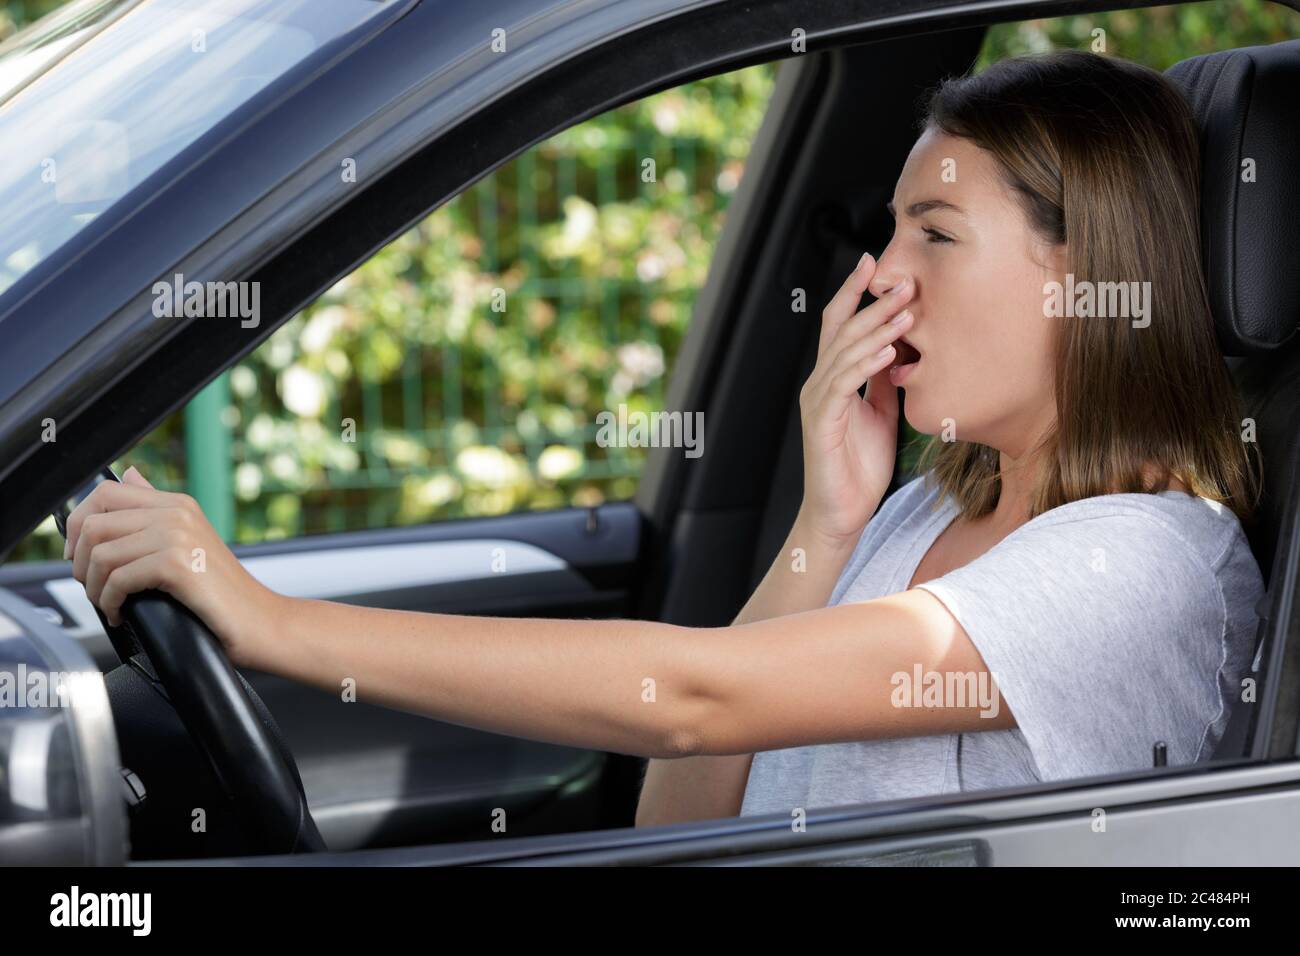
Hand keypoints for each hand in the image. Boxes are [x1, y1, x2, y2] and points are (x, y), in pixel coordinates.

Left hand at [64, 466, 276, 666]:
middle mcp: (177, 513)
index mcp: (178, 504)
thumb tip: (130, 476)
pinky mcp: (176, 564)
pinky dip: (110, 603)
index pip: (105, 492)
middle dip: (80, 562)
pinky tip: (121, 615)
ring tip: (108, 604)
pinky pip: (117, 580)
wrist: (262, 621)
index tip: (80, 554)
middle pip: (94, 523)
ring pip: (100, 553)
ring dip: (93, 588)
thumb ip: (156, 509)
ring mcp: (177, 536)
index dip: (79, 524)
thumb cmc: (225, 593)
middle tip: (93, 587)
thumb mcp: (189, 541)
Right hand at [797, 253, 914, 546]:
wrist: (840, 514)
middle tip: (904, 278)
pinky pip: (844, 385)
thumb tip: (900, 349)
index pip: (840, 324)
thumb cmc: (858, 468)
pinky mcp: (822, 421)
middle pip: (842, 329)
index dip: (856, 292)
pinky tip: (888, 351)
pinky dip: (865, 364)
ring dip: (876, 328)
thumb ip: (884, 382)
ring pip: (844, 351)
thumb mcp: (882, 415)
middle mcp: (820, 383)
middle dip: (874, 301)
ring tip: (906, 308)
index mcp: (833, 379)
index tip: (876, 263)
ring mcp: (819, 401)